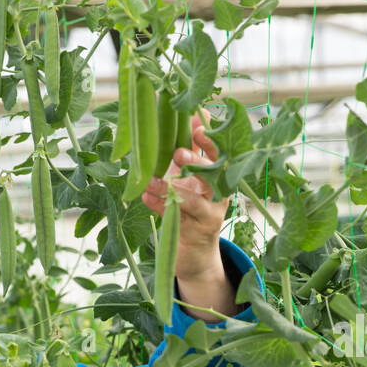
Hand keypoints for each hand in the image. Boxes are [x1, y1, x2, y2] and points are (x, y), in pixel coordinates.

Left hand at [140, 109, 227, 283]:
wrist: (196, 251)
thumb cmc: (192, 205)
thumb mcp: (194, 177)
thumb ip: (193, 150)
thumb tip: (191, 115)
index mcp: (220, 176)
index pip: (220, 154)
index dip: (211, 141)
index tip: (198, 128)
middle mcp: (218, 195)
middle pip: (211, 175)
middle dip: (195, 162)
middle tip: (177, 152)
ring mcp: (208, 215)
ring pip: (192, 199)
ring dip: (169, 188)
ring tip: (150, 180)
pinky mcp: (194, 233)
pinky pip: (175, 217)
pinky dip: (159, 206)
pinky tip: (146, 198)